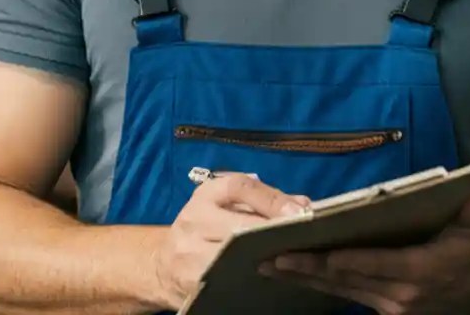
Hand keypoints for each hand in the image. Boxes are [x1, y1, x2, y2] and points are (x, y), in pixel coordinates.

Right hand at [153, 173, 310, 309]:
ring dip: (265, 257)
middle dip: (273, 232)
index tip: (300, 212)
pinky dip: (251, 278)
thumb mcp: (227, 205)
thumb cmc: (206, 228)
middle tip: (303, 238)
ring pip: (233, 256)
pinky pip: (227, 280)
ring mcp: (189, 253)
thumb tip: (305, 204)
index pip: (238, 187)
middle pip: (238, 226)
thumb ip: (265, 201)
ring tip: (290, 257)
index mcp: (205, 195)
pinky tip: (271, 277)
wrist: (165, 265)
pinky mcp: (191, 282)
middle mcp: (193, 220)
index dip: (271, 199)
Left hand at [261, 189, 469, 314]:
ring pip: (342, 292)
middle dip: (302, 271)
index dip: (327, 260)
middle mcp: (404, 294)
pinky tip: (301, 277)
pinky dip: (326, 287)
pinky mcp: (396, 313)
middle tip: (265, 261)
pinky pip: (354, 297)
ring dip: (306, 281)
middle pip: (343, 281)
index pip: (364, 264)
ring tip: (272, 270)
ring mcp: (399, 308)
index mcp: (420, 270)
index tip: (295, 252)